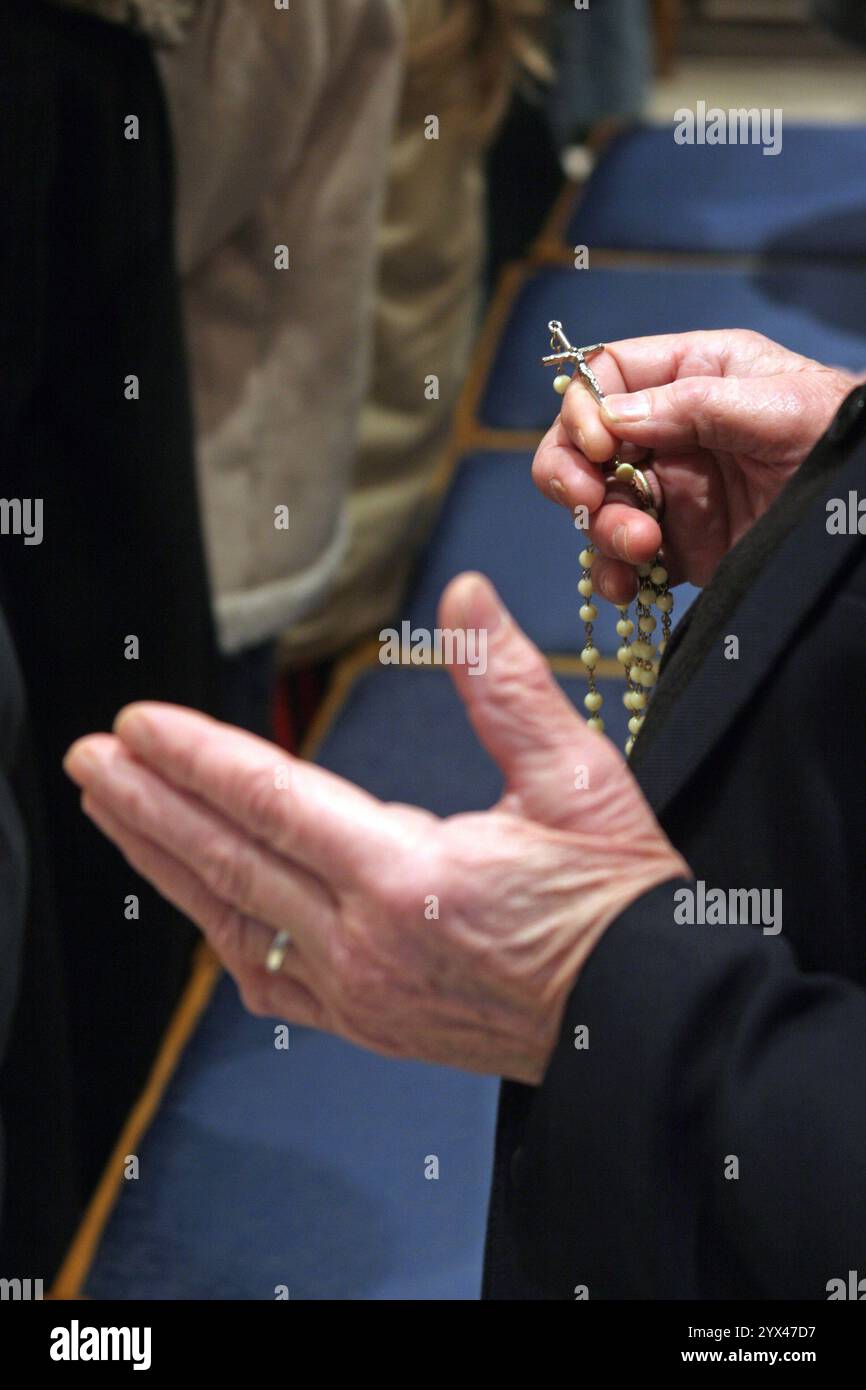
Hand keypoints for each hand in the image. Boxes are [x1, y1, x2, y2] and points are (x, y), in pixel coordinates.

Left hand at [64, 574, 686, 1083]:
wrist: (642, 1019)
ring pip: (233, 919)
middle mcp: (365, 944)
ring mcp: (359, 993)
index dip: (196, 757)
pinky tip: (194, 906)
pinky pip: (268, 977)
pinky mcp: (368, 1023)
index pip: (271, 800)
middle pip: (229, 859)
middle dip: (149, 804)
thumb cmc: (616, 903)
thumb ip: (508, 684)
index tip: (137, 724)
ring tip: (113, 816)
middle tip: (90, 759)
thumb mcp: (577, 777)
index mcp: (408, 877)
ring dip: (165, 863)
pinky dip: (220, 931)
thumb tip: (466, 596)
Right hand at [533, 329, 858, 600]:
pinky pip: (623, 557)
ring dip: (603, 530)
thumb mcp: (779, 408)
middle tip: (589, 503)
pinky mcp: (681, 545)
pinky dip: (614, 573)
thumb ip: (694, 406)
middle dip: (574, 474)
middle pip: (584, 442)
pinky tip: (630, 585)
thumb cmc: (840, 439)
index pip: (608, 373)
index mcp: (696, 374)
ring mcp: (674, 491)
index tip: (597, 447)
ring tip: (643, 549)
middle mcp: (674, 430)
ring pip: (598, 505)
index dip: (584, 408)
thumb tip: (612, 416)